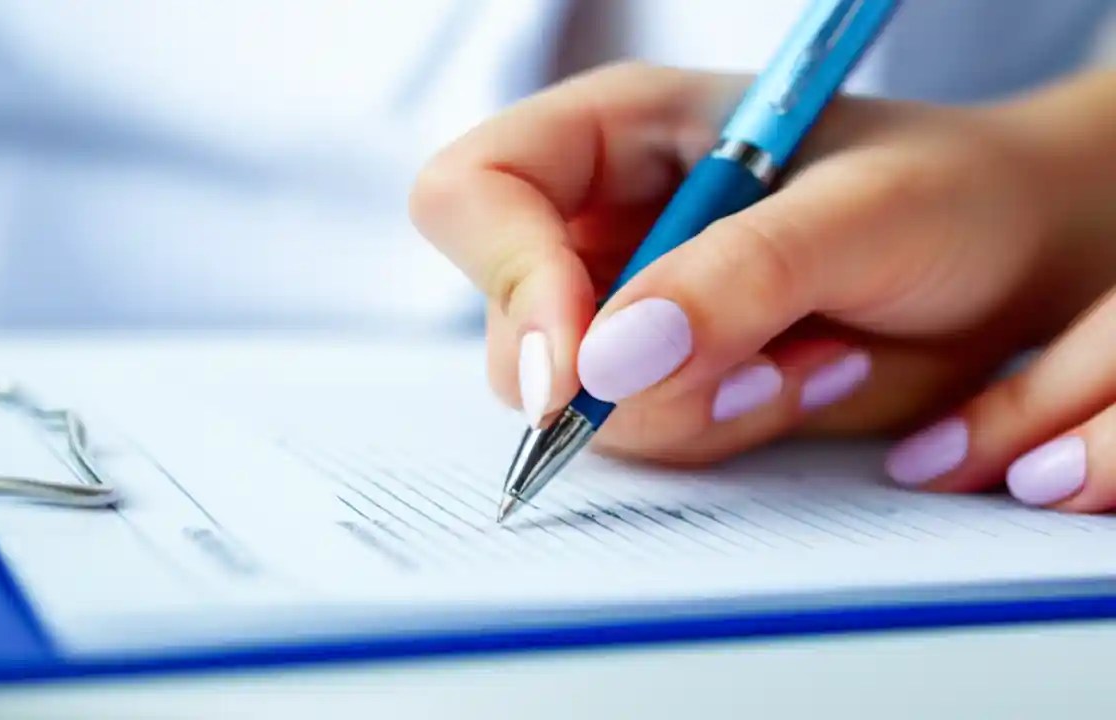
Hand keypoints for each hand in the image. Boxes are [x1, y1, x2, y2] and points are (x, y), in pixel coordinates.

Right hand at [409, 64, 1115, 500]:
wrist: (1010, 259)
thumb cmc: (948, 193)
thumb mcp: (857, 214)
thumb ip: (734, 276)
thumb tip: (604, 362)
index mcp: (616, 133)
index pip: (477, 192)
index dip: (508, 277)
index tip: (580, 364)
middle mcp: (603, 224)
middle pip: (515, 328)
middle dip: (628, 374)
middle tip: (758, 360)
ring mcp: (629, 311)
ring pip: (581, 406)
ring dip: (699, 407)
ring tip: (810, 356)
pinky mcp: (669, 380)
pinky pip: (648, 442)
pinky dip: (729, 431)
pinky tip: (807, 376)